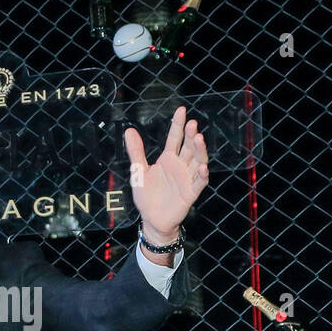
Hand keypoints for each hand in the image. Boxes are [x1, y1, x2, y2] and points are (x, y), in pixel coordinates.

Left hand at [124, 105, 209, 241]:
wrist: (152, 219)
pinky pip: (199, 182)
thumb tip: (129, 130)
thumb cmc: (146, 196)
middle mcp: (180, 166)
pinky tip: (202, 167)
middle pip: (188, 147)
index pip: (175, 138)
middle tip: (192, 123)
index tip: (182, 110)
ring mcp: (187, 178)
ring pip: (197, 161)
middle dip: (191, 135)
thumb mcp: (138, 172)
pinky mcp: (191, 193)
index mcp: (168, 159)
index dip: (178, 125)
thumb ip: (136, 152)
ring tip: (199, 138)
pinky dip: (202, 175)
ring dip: (200, 151)